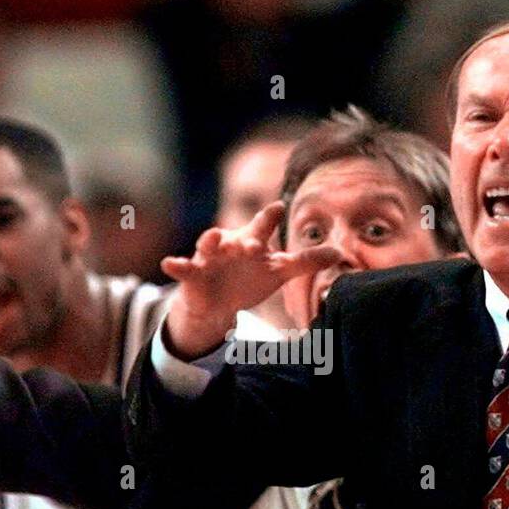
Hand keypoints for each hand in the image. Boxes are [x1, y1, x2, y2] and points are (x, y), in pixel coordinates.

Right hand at [161, 201, 340, 357]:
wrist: (217, 301)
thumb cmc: (251, 279)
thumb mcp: (281, 271)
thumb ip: (308, 261)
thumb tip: (340, 252)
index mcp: (254, 240)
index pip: (265, 226)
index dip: (271, 217)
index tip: (278, 207)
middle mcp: (232, 243)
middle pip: (240, 237)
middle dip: (247, 239)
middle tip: (255, 245)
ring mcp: (211, 257)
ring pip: (210, 246)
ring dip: (211, 241)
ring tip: (212, 238)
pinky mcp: (193, 274)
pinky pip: (183, 268)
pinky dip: (176, 265)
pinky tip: (168, 263)